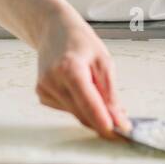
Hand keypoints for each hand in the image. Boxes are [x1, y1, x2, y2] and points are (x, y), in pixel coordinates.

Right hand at [34, 11, 129, 139]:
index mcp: (69, 69)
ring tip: (98, 90)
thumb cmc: (80, 42)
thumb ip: (110, 93)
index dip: (105, 121)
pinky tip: (79, 88)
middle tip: (122, 121)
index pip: (88, 103)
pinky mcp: (42, 95)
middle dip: (103, 120)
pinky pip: (68, 109)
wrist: (54, 30)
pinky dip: (79, 106)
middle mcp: (52, 80)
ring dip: (92, 112)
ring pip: (76, 114)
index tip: (120, 132)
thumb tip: (118, 119)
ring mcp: (44, 89)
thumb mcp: (104, 61)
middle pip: (82, 113)